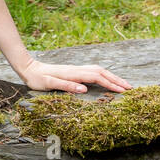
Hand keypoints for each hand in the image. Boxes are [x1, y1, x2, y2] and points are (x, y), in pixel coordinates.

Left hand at [16, 57, 131, 94]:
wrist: (28, 68)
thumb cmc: (37, 79)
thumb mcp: (48, 84)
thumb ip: (65, 86)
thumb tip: (84, 89)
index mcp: (73, 73)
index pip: (96, 77)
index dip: (110, 84)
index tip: (123, 91)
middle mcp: (76, 69)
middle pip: (101, 72)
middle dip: (116, 80)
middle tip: (131, 88)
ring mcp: (76, 69)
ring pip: (98, 70)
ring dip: (112, 77)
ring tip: (123, 84)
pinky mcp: (74, 71)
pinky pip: (93, 72)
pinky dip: (104, 75)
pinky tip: (107, 80)